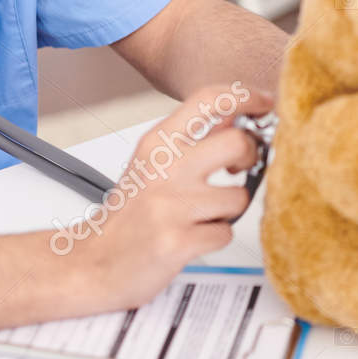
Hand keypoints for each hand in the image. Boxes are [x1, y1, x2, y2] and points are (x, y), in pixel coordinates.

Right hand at [75, 85, 273, 311]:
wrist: (92, 261)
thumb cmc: (128, 213)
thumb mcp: (151, 163)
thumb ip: (192, 138)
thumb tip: (235, 113)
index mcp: (157, 143)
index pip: (209, 99)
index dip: (247, 97)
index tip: (266, 104)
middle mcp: (164, 168)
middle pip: (238, 142)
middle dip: (251, 156)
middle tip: (240, 168)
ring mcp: (171, 205)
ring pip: (239, 197)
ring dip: (228, 211)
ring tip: (202, 215)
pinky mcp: (177, 241)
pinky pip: (225, 233)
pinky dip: (215, 238)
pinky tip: (193, 237)